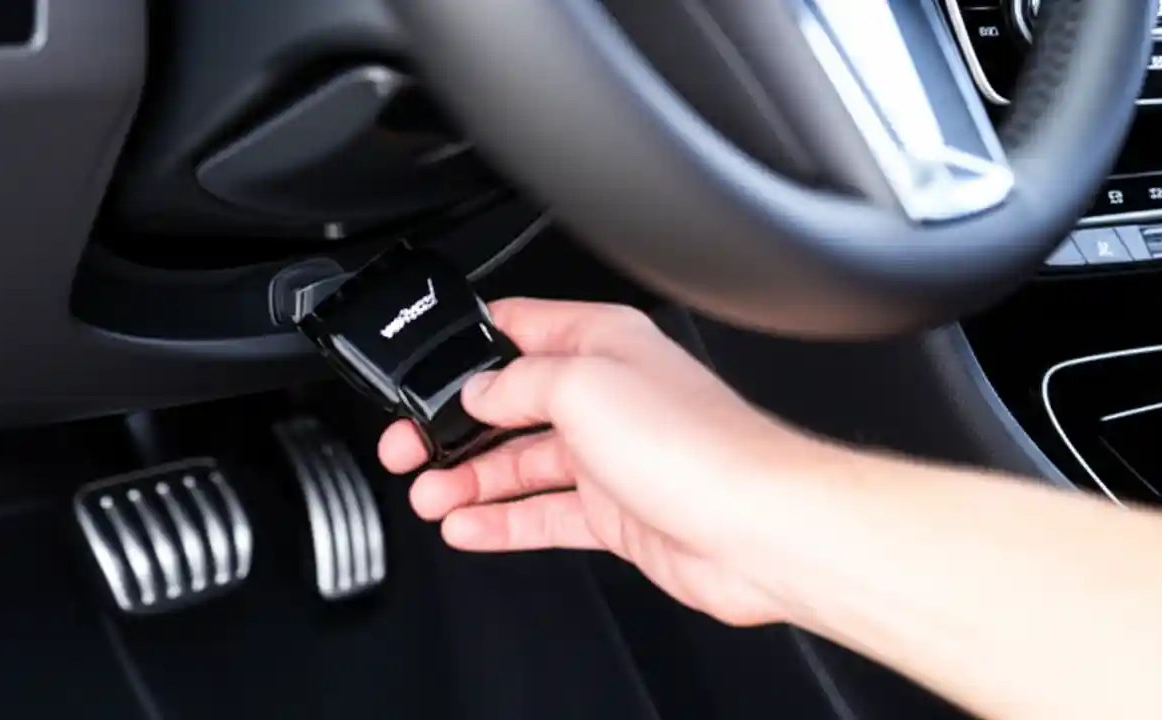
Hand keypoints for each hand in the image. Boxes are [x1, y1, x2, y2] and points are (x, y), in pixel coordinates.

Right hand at [378, 298, 840, 625]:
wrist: (753, 526)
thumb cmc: (694, 446)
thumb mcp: (582, 384)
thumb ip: (520, 382)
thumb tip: (481, 391)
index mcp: (602, 344)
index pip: (519, 330)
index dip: (467, 350)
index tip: (425, 374)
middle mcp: (606, 395)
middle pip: (510, 406)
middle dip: (454, 427)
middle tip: (409, 449)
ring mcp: (610, 457)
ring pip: (521, 465)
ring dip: (469, 479)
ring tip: (427, 493)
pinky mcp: (615, 512)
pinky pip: (542, 515)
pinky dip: (501, 522)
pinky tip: (466, 525)